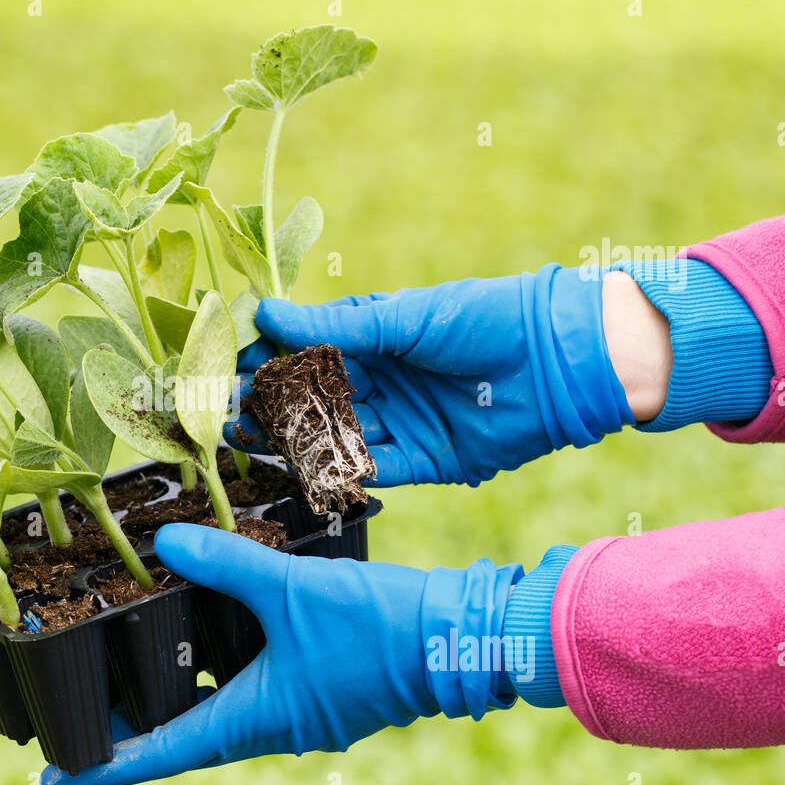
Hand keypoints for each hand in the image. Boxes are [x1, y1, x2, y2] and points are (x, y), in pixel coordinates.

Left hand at [40, 523, 521, 784]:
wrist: (460, 637)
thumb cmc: (378, 627)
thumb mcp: (292, 590)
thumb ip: (228, 564)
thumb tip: (166, 542)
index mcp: (257, 720)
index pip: (163, 754)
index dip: (104, 769)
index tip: (52, 781)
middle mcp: (274, 727)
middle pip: (186, 736)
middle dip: (136, 727)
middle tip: (86, 709)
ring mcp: (302, 712)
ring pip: (221, 711)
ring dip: (180, 695)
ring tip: (136, 664)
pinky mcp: (323, 689)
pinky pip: (256, 689)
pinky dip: (222, 670)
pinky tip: (213, 632)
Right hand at [226, 264, 644, 485]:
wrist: (561, 361)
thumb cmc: (484, 319)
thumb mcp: (403, 316)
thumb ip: (333, 326)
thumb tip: (265, 312)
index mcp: (377, 338)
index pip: (308, 352)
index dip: (269, 359)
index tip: (227, 366)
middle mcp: (384, 382)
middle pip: (314, 400)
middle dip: (269, 406)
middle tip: (223, 412)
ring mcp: (402, 423)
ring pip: (336, 437)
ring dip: (295, 441)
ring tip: (247, 440)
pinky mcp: (425, 460)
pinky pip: (374, 471)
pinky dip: (342, 472)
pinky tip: (303, 470)